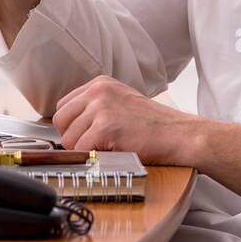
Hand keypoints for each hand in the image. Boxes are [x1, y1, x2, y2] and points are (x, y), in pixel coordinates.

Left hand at [52, 75, 201, 163]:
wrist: (180, 134)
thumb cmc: (154, 125)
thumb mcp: (121, 103)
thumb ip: (96, 107)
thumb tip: (71, 126)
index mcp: (100, 83)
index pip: (64, 105)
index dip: (71, 125)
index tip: (84, 135)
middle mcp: (98, 91)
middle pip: (60, 120)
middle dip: (72, 138)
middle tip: (94, 146)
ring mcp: (101, 108)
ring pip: (68, 138)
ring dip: (83, 150)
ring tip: (107, 148)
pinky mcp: (106, 127)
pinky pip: (80, 149)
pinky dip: (92, 157)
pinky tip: (110, 153)